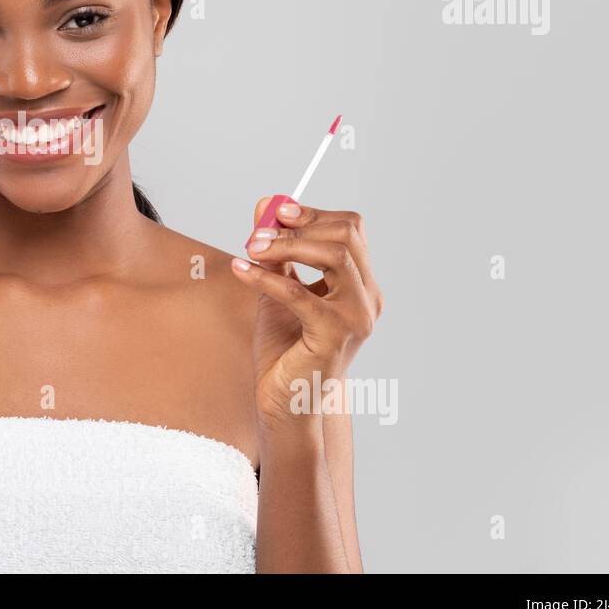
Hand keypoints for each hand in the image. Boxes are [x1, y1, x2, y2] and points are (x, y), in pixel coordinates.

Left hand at [230, 199, 383, 425]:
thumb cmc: (285, 350)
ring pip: (335, 256)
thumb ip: (275, 251)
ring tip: (250, 248)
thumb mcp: (276, 289)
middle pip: (347, 235)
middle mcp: (367, 298)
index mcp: (359, 285)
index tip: (275, 211)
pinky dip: (267, 277)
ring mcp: (357, 317)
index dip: (312, 214)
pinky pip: (300, 294)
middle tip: (258, 232)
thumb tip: (265, 204)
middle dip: (299, 226)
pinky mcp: (334, 336)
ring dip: (288, 245)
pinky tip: (240, 271)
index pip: (350, 230)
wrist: (285, 403)